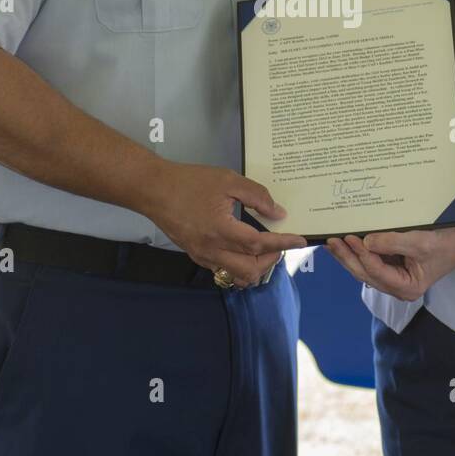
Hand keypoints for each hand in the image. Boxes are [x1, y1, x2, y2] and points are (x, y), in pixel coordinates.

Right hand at [151, 164, 304, 287]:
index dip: (283, 243)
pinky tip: (245, 251)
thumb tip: (278, 213)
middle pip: (251, 269)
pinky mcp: (195, 256)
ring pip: (237, 276)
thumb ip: (256, 196)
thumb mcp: (227, 180)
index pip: (260, 245)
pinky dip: (239, 266)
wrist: (153, 190)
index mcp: (221, 230)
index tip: (301, 241)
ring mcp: (202, 256)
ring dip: (256, 267)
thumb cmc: (190, 181)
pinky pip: (223, 270)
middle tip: (281, 243)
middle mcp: (212, 249)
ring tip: (265, 250)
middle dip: (272, 259)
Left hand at [325, 224, 454, 300]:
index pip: (376, 272)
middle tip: (331, 241)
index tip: (348, 238)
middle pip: (365, 273)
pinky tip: (349, 239)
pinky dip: (361, 250)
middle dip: (347, 258)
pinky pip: (373, 259)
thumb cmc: (448, 242)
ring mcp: (396, 276)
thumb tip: (365, 242)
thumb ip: (392, 243)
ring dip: (350, 255)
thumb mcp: (421, 242)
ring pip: (366, 268)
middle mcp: (398, 286)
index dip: (361, 255)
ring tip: (334, 240)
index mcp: (406, 288)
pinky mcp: (395, 263)